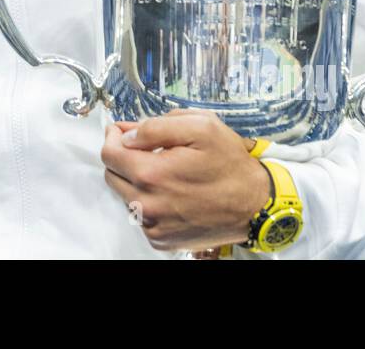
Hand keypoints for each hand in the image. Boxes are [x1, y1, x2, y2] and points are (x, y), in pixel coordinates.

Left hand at [101, 109, 270, 253]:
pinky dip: (148, 201)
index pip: (109, 154)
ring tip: (164, 171)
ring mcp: (153, 225)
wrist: (255, 205)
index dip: (114, 137)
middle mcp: (147, 204)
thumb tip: (127, 134)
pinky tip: (171, 191)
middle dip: (123, 157)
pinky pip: (139, 215)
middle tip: (146, 148)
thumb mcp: (201, 127)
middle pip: (112, 174)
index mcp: (152, 174)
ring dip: (135, 180)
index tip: (122, 131)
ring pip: (124, 195)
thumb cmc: (230, 165)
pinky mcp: (160, 238)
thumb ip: (156, 126)